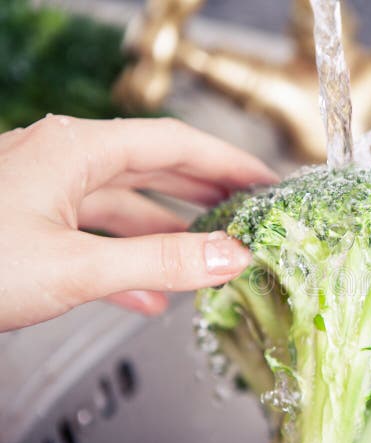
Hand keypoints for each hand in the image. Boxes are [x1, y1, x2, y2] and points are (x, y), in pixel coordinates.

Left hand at [0, 115, 275, 331]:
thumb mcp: (75, 266)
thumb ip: (160, 261)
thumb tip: (230, 256)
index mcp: (74, 150)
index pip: (175, 143)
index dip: (229, 161)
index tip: (265, 181)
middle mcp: (60, 161)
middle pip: (153, 167)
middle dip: (205, 190)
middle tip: (248, 209)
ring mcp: (42, 193)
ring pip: (124, 205)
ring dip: (169, 230)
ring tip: (210, 252)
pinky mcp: (29, 227)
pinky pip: (95, 236)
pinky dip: (129, 260)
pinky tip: (148, 294)